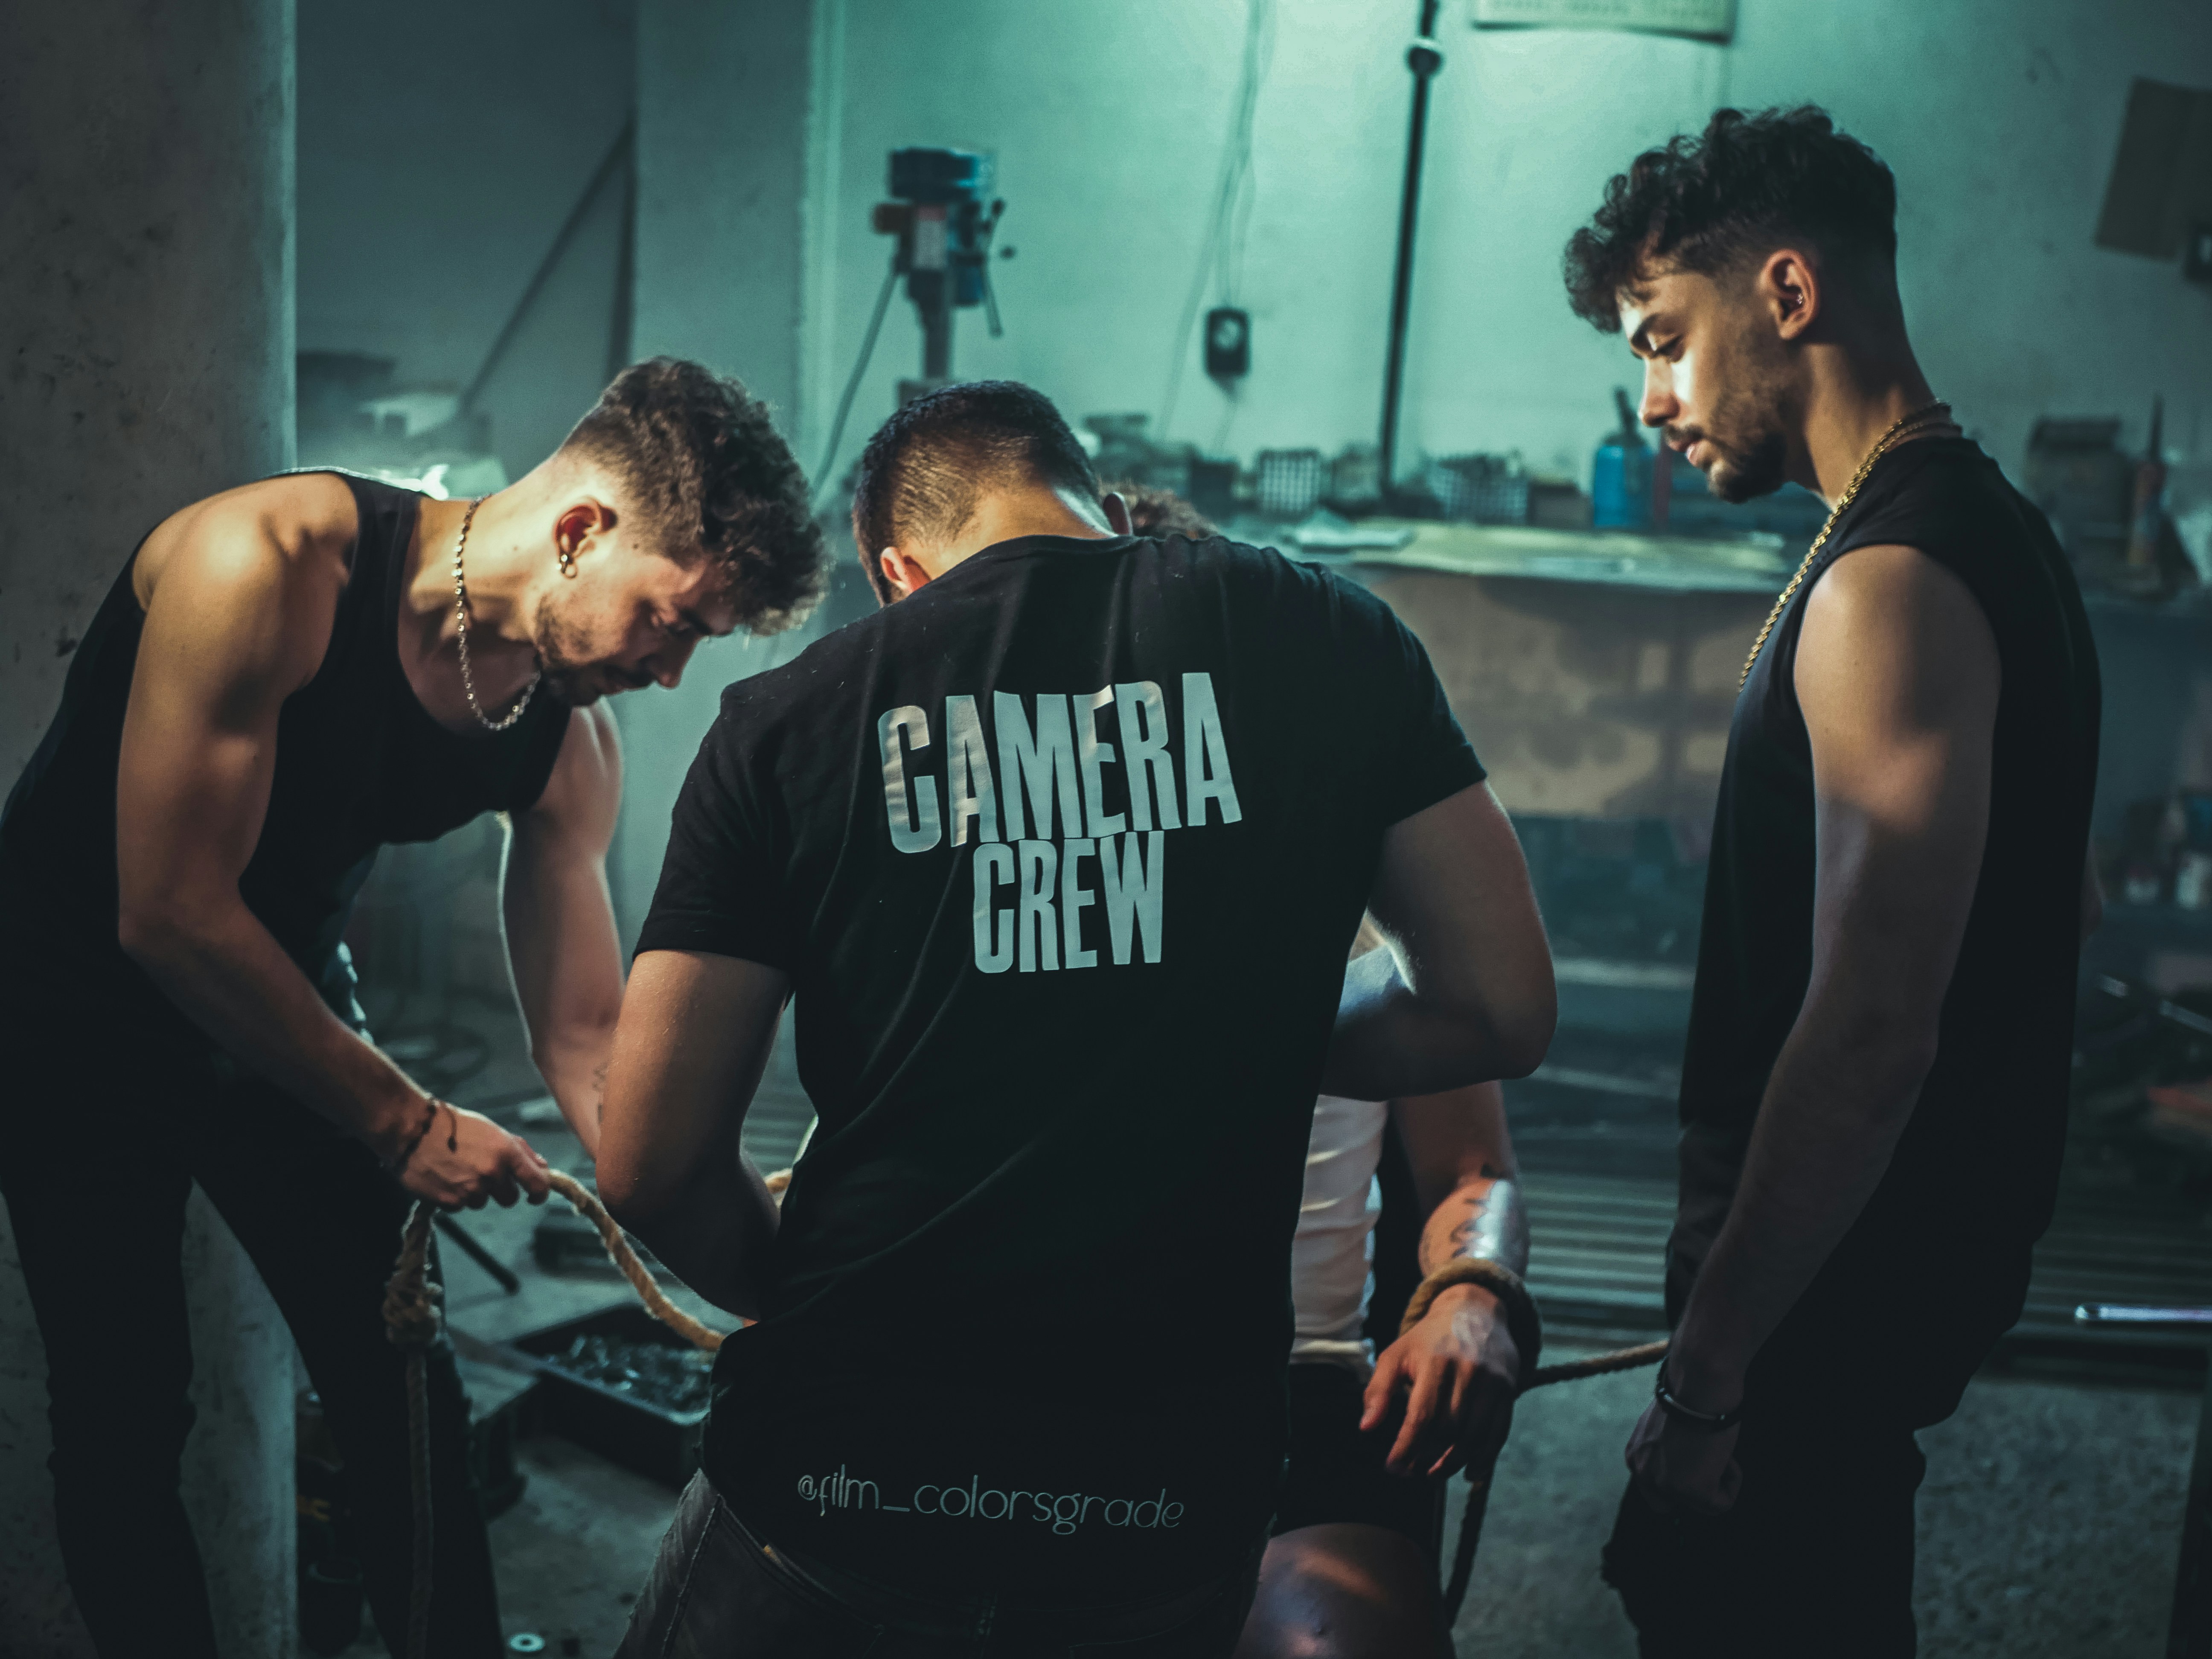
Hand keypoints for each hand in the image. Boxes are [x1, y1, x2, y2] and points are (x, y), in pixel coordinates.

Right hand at [394, 1100, 552, 1210]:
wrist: (412, 1130)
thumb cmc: (454, 1126)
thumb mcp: (493, 1131)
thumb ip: (521, 1151)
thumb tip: (542, 1168)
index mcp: (507, 1152)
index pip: (537, 1183)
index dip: (540, 1192)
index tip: (536, 1195)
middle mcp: (492, 1173)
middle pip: (510, 1199)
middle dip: (502, 1190)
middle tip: (485, 1174)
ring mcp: (470, 1189)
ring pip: (482, 1202)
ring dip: (475, 1192)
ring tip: (457, 1170)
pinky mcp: (450, 1201)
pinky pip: (460, 1206)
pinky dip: (454, 1196)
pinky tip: (444, 1178)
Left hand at [1361, 1283, 1521, 1477]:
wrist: (1475, 1312)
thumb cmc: (1428, 1339)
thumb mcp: (1397, 1354)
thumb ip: (1379, 1389)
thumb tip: (1366, 1427)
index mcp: (1435, 1361)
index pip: (1421, 1415)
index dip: (1406, 1447)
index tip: (1393, 1467)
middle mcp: (1468, 1371)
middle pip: (1448, 1429)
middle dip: (1427, 1458)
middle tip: (1411, 1471)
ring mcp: (1492, 1382)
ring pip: (1474, 1436)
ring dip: (1453, 1463)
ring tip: (1432, 1474)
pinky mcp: (1509, 1390)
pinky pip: (1498, 1433)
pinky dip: (1484, 1459)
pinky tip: (1468, 1473)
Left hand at [1624, 1384, 1742, 1516]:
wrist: (1699, 1383)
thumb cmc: (1690, 1394)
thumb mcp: (1665, 1426)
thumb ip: (1665, 1450)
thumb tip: (1685, 1462)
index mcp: (1635, 1455)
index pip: (1653, 1487)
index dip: (1678, 1478)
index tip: (1695, 1457)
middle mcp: (1643, 1474)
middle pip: (1668, 1506)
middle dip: (1690, 1492)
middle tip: (1708, 1465)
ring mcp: (1667, 1485)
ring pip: (1701, 1505)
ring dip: (1718, 1480)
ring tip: (1718, 1449)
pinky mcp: (1693, 1491)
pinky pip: (1722, 1503)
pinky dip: (1733, 1482)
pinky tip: (1728, 1456)